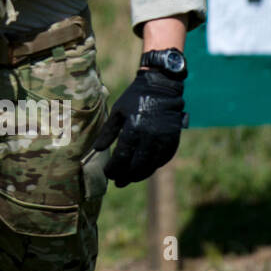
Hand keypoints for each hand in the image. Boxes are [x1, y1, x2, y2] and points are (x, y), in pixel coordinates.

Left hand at [91, 69, 187, 186]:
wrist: (162, 87)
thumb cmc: (135, 98)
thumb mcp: (118, 112)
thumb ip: (108, 132)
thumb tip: (96, 150)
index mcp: (134, 129)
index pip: (122, 157)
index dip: (114, 169)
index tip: (107, 174)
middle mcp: (150, 137)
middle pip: (137, 166)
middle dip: (125, 176)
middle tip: (117, 182)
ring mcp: (164, 140)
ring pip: (151, 166)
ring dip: (139, 175)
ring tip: (129, 180)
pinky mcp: (173, 140)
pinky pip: (163, 160)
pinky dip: (153, 167)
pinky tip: (144, 170)